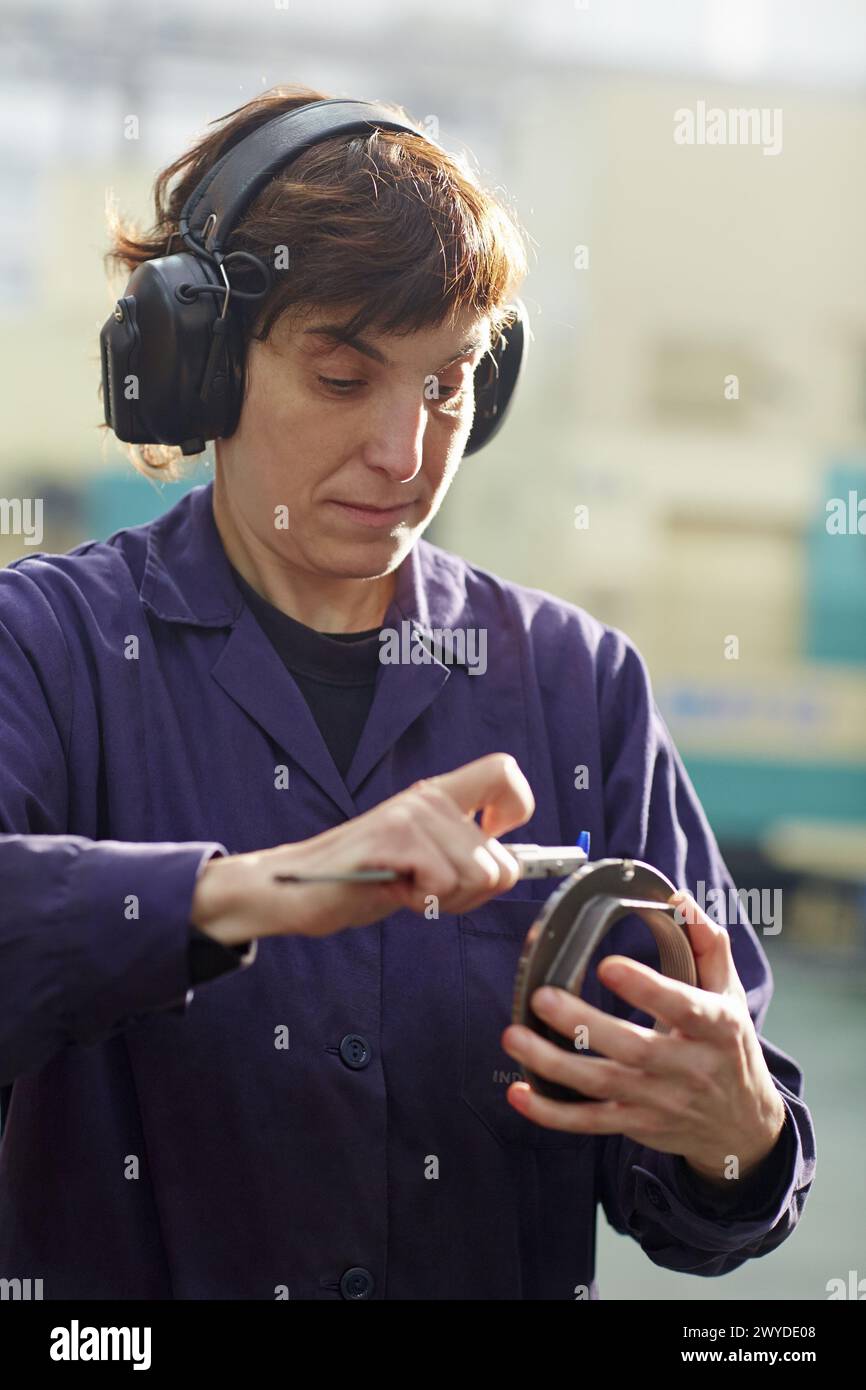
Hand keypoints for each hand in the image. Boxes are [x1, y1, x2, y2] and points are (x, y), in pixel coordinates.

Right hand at [191, 752, 533, 942]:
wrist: (295, 888)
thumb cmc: (360, 879)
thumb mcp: (423, 861)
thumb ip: (463, 854)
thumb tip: (514, 866)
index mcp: (438, 796)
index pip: (504, 771)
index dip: (517, 808)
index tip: (491, 839)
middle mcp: (428, 797)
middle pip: (502, 859)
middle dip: (473, 895)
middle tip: (427, 889)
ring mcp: (411, 814)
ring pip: (478, 875)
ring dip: (445, 899)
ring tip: (405, 887)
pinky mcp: (394, 836)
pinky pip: (444, 882)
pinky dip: (421, 901)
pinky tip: (392, 890)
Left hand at [500, 888, 786, 1181]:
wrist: (743, 1124)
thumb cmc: (728, 1046)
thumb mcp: (729, 995)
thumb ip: (707, 945)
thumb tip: (681, 901)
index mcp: (715, 1027)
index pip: (683, 1008)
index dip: (646, 989)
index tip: (607, 965)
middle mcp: (688, 1067)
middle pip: (632, 1049)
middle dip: (583, 1024)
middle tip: (542, 997)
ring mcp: (660, 1100)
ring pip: (603, 1084)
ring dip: (553, 1063)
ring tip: (515, 1036)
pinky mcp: (636, 1124)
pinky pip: (590, 1122)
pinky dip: (553, 1113)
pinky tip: (520, 1094)